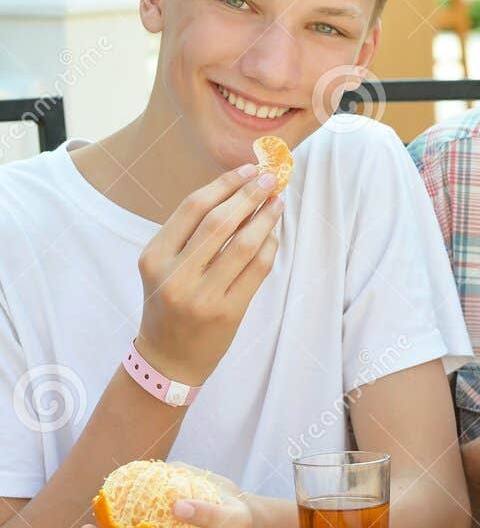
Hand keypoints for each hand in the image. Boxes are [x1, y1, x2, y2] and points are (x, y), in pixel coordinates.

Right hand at [136, 164, 284, 383]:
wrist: (168, 358)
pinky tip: (274, 234)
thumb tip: (237, 190)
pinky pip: (258, 270)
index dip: (224, 184)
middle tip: (271, 178)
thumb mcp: (164, 267)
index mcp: (154, 257)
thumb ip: (191, 234)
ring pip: (244, 244)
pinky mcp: (228, 312)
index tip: (247, 169)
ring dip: (266, 218)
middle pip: (220, 222)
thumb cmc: (169, 303)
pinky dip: (270, 247)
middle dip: (249, 195)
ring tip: (278, 202)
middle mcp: (174, 275)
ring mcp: (202, 296)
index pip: (192, 208)